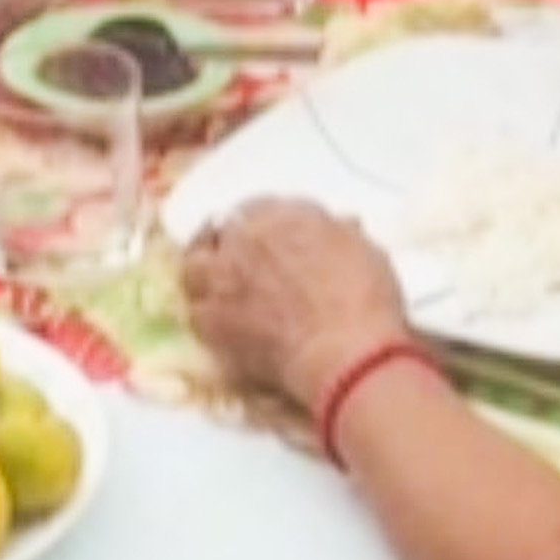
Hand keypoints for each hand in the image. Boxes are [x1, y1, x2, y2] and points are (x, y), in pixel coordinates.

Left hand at [181, 201, 413, 411]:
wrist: (344, 351)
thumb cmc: (365, 299)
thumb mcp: (363, 249)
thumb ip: (339, 233)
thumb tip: (340, 224)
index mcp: (281, 216)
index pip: (257, 208)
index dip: (260, 224)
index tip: (266, 237)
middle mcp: (244, 241)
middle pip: (218, 232)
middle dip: (222, 240)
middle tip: (234, 256)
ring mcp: (223, 282)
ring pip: (194, 268)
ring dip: (203, 274)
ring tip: (214, 286)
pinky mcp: (213, 324)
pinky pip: (197, 313)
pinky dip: (207, 316)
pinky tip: (219, 325)